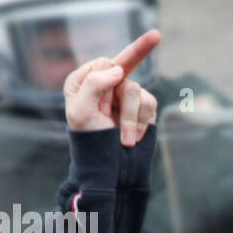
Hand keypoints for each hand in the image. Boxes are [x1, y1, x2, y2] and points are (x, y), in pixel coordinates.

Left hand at [63, 29, 161, 146]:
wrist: (114, 169)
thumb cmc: (92, 140)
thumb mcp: (81, 110)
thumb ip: (94, 83)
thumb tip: (119, 70)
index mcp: (84, 81)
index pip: (104, 64)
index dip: (105, 84)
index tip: (101, 109)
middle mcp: (105, 84)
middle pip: (124, 73)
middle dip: (118, 102)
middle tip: (108, 119)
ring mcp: (125, 95)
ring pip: (137, 90)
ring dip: (131, 118)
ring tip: (126, 139)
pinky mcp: (143, 107)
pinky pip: (150, 103)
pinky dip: (142, 123)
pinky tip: (134, 137)